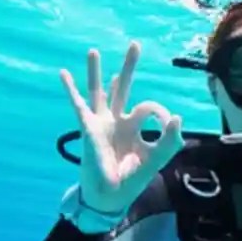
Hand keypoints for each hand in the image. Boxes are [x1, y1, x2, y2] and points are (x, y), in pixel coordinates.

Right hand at [60, 41, 184, 214]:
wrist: (110, 196)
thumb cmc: (132, 179)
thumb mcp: (156, 160)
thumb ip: (169, 141)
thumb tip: (178, 116)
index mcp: (136, 126)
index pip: (148, 107)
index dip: (160, 112)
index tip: (168, 123)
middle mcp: (119, 120)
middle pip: (124, 87)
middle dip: (129, 66)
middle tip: (135, 43)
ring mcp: (102, 123)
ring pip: (99, 91)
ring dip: (96, 72)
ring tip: (93, 50)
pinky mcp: (88, 129)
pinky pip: (78, 105)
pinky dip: (70, 89)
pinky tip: (63, 73)